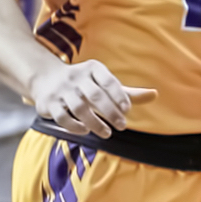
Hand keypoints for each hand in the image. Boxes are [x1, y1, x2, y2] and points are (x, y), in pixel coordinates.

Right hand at [29, 59, 155, 138]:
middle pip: (96, 96)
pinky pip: (63, 117)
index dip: (120, 96)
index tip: (128, 110)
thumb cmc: (84, 84)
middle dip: (111, 112)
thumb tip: (155, 95)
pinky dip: (75, 126)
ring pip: (80, 108)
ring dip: (95, 123)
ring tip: (107, 133)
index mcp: (93, 69)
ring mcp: (61, 90)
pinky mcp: (48, 103)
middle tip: (122, 126)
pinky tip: (86, 131)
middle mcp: (76, 77)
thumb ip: (128, 92)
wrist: (45, 77)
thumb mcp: (105, 83)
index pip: (109, 81)